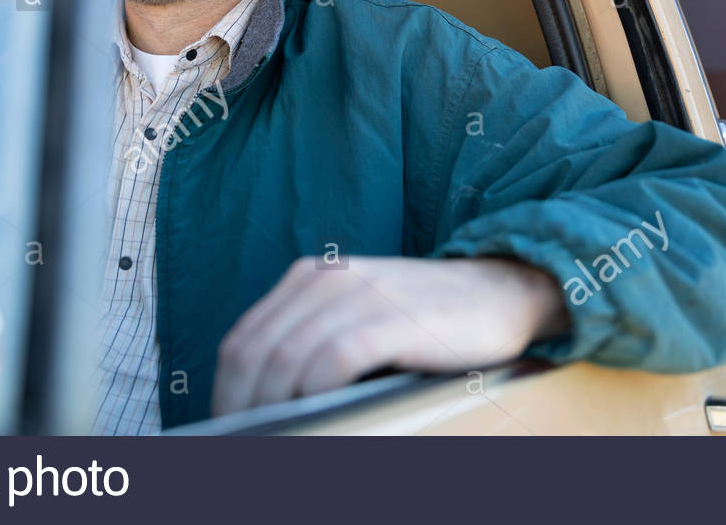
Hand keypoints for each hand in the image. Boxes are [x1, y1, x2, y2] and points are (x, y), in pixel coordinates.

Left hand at [211, 255, 570, 415]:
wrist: (500, 292)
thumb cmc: (426, 318)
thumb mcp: (358, 314)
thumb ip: (312, 340)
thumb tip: (265, 403)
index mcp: (309, 278)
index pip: (241, 341)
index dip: (225, 393)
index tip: (227, 431)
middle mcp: (325, 280)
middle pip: (254, 353)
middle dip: (240, 409)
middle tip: (245, 447)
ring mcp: (357, 296)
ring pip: (286, 359)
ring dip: (273, 410)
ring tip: (278, 442)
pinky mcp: (389, 318)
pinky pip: (332, 362)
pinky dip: (314, 397)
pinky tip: (317, 421)